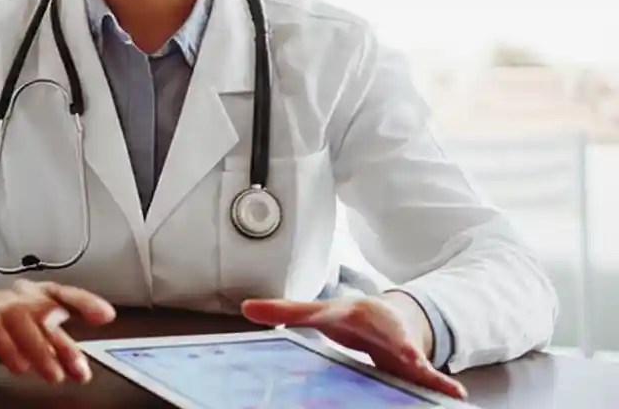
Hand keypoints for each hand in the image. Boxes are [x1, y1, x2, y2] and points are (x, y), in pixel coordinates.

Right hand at [0, 279, 115, 384]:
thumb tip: (80, 369)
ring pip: (22, 319)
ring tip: (52, 375)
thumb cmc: (0, 325)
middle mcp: (20, 296)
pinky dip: (9, 349)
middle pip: (46, 310)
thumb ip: (57, 349)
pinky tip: (20, 367)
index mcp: (37, 296)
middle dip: (64, 342)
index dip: (86, 302)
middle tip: (78, 369)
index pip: (65, 294)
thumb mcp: (32, 335)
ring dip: (39, 350)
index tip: (105, 315)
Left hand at [241, 294, 467, 399]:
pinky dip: (440, 384)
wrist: (392, 315)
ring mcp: (399, 343)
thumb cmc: (352, 317)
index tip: (325, 316)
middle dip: (397, 346)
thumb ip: (285, 312)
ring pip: (411, 356)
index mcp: (348, 313)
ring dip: (422, 367)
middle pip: (385, 337)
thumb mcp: (320, 314)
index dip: (309, 315)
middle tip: (407, 356)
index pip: (322, 315)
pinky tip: (455, 394)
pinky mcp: (413, 362)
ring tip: (433, 379)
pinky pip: (428, 374)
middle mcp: (378, 325)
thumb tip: (247, 308)